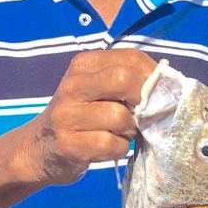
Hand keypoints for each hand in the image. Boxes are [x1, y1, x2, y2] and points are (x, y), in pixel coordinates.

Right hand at [16, 49, 155, 185]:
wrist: (39, 148)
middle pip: (124, 80)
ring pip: (121, 117)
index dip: (154, 77)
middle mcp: (73, 85)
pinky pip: (111, 145)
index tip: (160, 94)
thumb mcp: (97, 89)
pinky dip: (120, 149)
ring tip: (122, 134)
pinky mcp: (68, 144)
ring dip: (131, 131)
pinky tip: (110, 148)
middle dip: (144, 101)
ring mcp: (67, 115)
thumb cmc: (81, 117)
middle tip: (143, 116)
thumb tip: (168, 87)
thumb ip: (127, 82)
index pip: (131, 58)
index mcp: (84, 65)